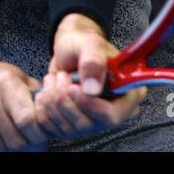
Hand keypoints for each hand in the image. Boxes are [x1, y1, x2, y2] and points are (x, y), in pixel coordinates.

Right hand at [0, 52, 50, 150]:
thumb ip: (35, 94)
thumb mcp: (15, 76)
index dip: (39, 133)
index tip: (43, 134)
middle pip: (16, 140)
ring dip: (12, 149)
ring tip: (15, 138)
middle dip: (28, 145)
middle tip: (32, 142)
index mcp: (5, 83)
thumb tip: (54, 110)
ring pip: (2, 148)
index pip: (28, 120)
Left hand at [34, 13, 146, 138]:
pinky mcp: (75, 126)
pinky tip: (47, 91)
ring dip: (53, 101)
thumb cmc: (83, 45)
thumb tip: (93, 90)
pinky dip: (45, 109)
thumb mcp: (89, 44)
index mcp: (128, 93)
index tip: (72, 88)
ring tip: (54, 78)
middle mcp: (114, 112)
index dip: (91, 105)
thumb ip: (93, 62)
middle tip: (61, 76)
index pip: (114, 114)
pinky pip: (55, 129)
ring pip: (70, 128)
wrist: (68, 50)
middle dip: (66, 101)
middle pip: (89, 124)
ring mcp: (95, 121)